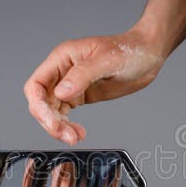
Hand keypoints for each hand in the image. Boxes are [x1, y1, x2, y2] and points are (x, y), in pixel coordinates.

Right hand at [23, 28, 163, 144]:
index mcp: (62, 58)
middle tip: (67, 136)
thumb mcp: (108, 60)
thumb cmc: (130, 49)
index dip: (39, 106)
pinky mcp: (81, 94)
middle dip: (50, 121)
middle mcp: (62, 71)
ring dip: (59, 127)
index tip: (52, 122)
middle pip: (42, 102)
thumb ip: (83, 75)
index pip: (36, 85)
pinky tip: (78, 132)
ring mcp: (71, 84)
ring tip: (75, 137)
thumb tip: (62, 92)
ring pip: (52, 111)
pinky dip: (67, 126)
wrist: (148, 54)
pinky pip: (64, 113)